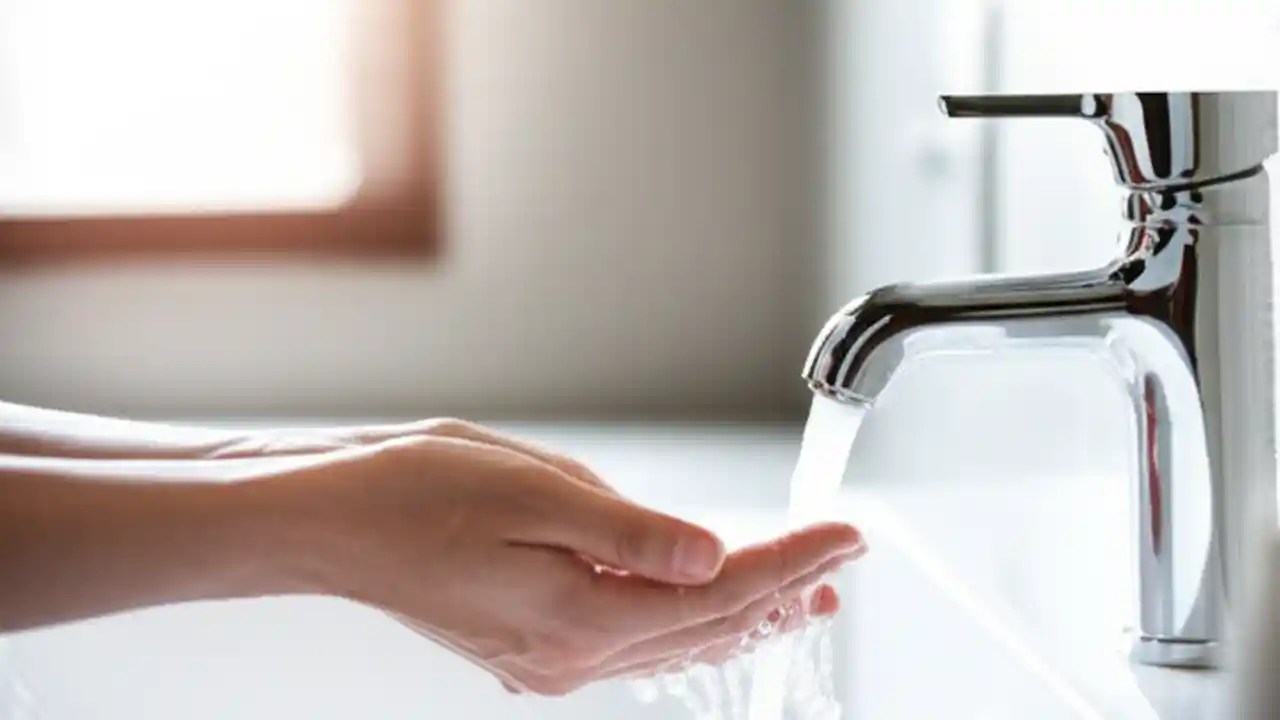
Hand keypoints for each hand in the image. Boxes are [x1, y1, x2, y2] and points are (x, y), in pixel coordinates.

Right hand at [268, 433, 866, 695]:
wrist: (332, 522)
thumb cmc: (412, 495)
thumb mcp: (533, 493)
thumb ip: (634, 534)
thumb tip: (713, 557)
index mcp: (579, 616)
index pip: (720, 591)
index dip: (790, 561)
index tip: (845, 536)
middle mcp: (571, 653)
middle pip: (708, 625)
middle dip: (784, 590)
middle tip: (842, 560)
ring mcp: (551, 657)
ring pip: (676, 639)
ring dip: (744, 611)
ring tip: (801, 594)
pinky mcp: (533, 643)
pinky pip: (636, 637)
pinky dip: (688, 617)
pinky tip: (709, 602)